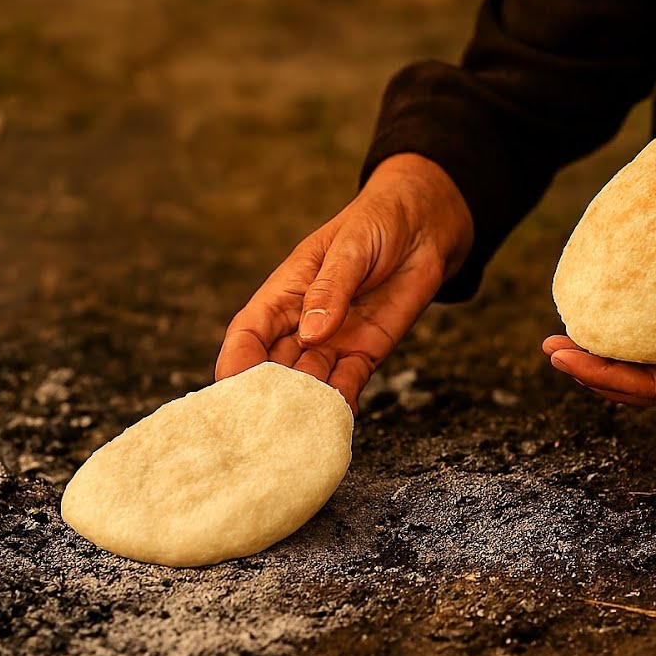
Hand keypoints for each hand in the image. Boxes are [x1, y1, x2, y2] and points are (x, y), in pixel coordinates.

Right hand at [216, 154, 473, 411]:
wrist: (424, 228)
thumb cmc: (377, 223)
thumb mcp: (351, 246)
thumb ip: (331, 287)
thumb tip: (311, 332)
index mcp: (285, 292)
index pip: (250, 332)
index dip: (237, 360)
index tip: (231, 387)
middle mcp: (302, 324)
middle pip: (272, 367)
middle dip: (263, 397)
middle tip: (259, 426)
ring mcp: (333, 342)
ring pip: (307, 384)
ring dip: (301, 407)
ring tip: (295, 432)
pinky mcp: (365, 354)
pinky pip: (347, 385)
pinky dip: (339, 406)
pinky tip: (333, 424)